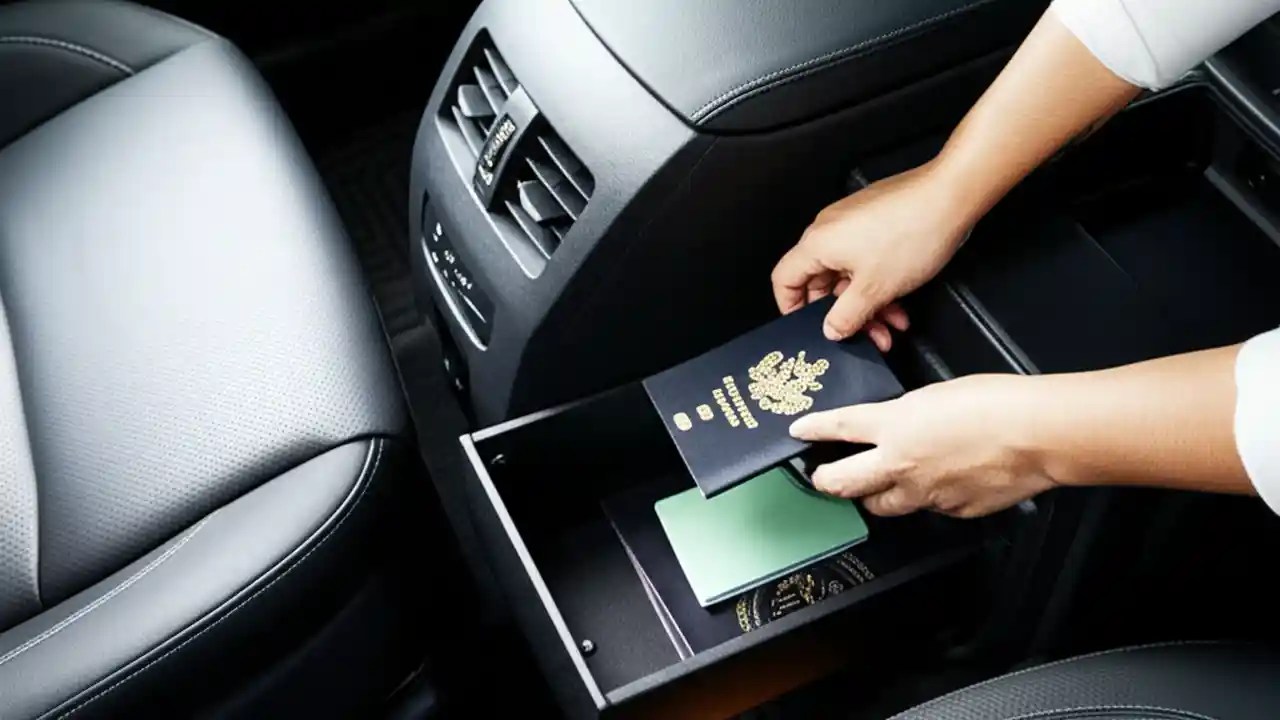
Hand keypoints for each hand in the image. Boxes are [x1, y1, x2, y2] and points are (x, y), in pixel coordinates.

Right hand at [771, 163, 974, 349]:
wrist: (951, 196)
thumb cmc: (913, 232)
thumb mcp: (875, 289)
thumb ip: (846, 316)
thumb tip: (831, 330)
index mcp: (817, 243)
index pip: (785, 279)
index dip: (791, 307)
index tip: (806, 327)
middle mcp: (829, 230)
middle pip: (821, 282)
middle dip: (843, 314)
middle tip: (863, 335)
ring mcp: (852, 224)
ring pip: (848, 275)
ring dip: (867, 305)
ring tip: (891, 324)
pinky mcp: (874, 222)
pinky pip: (865, 261)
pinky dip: (878, 284)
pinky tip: (900, 303)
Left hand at [788, 375, 1057, 517]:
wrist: (1036, 434)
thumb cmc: (996, 404)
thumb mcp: (937, 395)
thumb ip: (909, 414)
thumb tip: (900, 425)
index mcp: (894, 425)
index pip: (839, 428)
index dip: (814, 429)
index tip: (799, 430)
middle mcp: (900, 463)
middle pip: (842, 482)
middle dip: (825, 481)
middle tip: (820, 477)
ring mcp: (924, 493)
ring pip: (883, 505)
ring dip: (875, 496)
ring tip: (877, 488)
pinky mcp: (951, 510)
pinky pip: (928, 509)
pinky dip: (926, 499)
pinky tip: (938, 486)